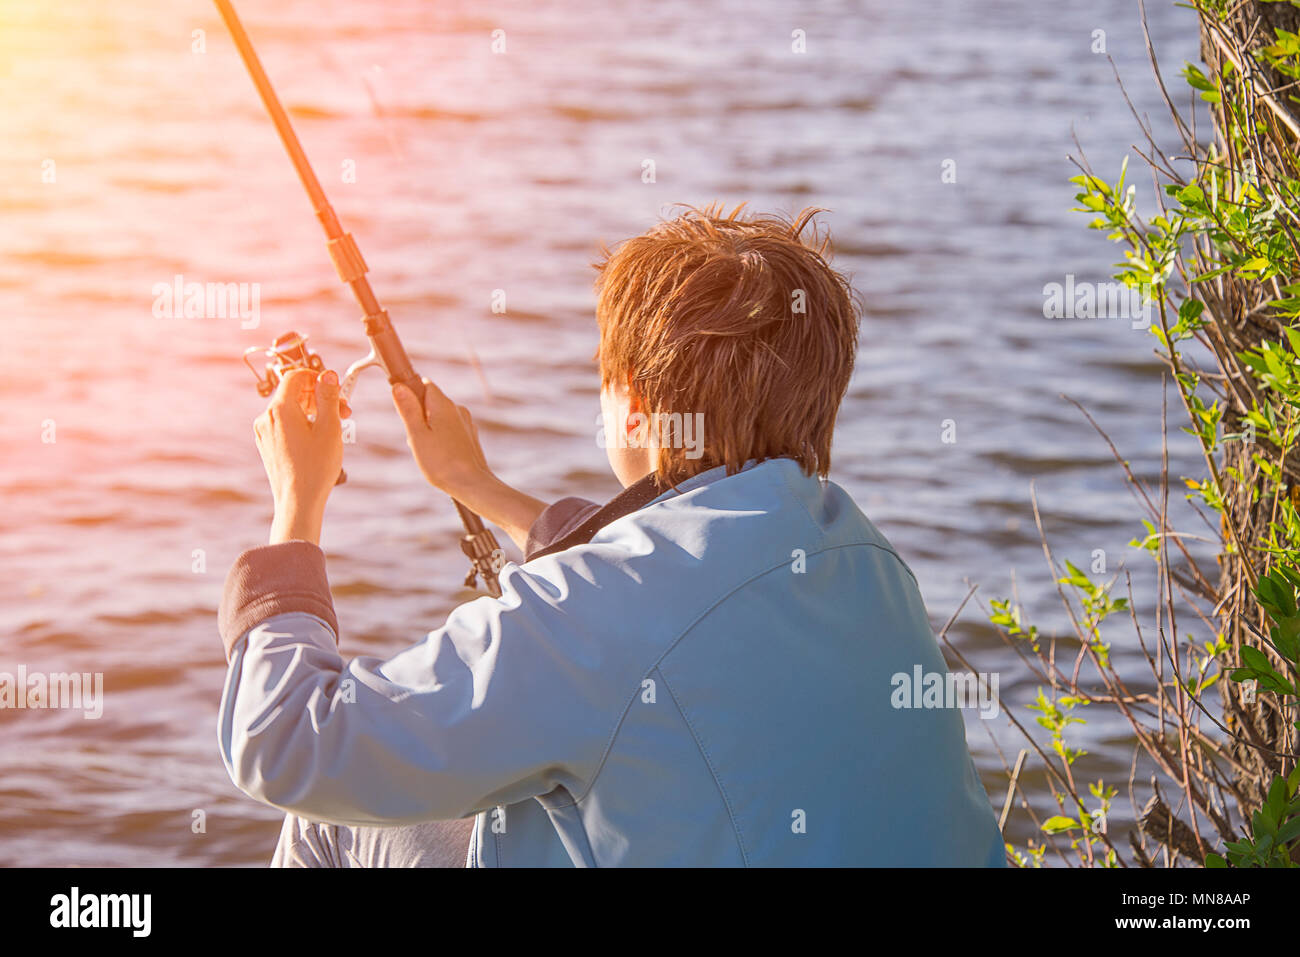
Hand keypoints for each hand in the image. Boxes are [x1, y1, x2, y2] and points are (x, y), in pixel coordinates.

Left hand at [254, 367, 347, 544]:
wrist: (298, 502)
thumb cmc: (315, 467)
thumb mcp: (330, 427)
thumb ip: (328, 397)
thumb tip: (328, 374)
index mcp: (280, 409)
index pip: (295, 377)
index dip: (316, 377)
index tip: (334, 388)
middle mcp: (266, 418)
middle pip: (293, 394)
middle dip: (319, 397)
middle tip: (344, 411)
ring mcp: (264, 433)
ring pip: (290, 410)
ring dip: (313, 411)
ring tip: (334, 427)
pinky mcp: (267, 446)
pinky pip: (285, 425)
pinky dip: (302, 424)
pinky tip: (319, 439)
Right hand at [391, 377, 487, 498]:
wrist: (471, 484)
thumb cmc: (441, 462)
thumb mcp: (417, 435)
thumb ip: (408, 409)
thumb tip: (399, 387)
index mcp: (444, 405)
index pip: (424, 385)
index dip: (411, 395)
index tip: (404, 412)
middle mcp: (458, 409)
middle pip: (430, 403)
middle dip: (418, 417)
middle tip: (416, 439)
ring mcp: (466, 423)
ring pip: (439, 418)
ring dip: (428, 430)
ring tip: (428, 452)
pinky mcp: (470, 436)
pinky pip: (449, 430)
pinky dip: (441, 439)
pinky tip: (439, 456)